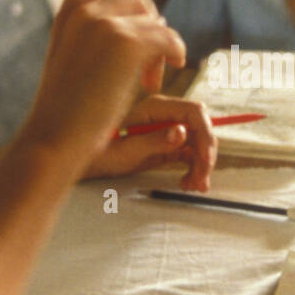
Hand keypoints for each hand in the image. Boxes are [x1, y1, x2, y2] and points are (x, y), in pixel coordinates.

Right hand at [21, 0, 186, 168]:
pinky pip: (169, 40)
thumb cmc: (66, 121)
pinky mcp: (126, 39)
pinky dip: (172, 58)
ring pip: (158, 22)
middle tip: (146, 75)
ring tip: (144, 85)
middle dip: (152, 32)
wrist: (53, 141)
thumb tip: (152, 34)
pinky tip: (155, 82)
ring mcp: (105, 22)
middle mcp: (85, 11)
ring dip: (162, 52)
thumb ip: (104, 46)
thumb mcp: (78, 72)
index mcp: (69, 17)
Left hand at [83, 94, 216, 190]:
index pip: (195, 113)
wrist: (88, 161)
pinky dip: (193, 169)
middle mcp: (166, 115)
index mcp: (156, 108)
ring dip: (201, 166)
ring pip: (198, 144)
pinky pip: (189, 154)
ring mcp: (168, 129)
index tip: (205, 160)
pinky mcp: (167, 144)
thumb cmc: (102, 153)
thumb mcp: (128, 150)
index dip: (205, 134)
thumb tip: (182, 132)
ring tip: (193, 186)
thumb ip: (155, 140)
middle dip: (205, 155)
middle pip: (200, 129)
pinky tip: (187, 183)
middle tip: (200, 181)